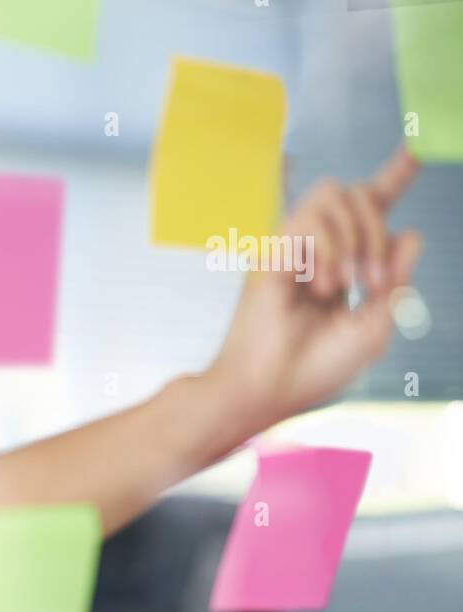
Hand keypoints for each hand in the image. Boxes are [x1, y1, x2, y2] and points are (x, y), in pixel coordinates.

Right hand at [206, 145, 422, 436]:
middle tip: (373, 285)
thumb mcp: (376, 326)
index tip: (417, 148)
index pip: (373, 209)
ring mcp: (293, 245)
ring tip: (345, 286)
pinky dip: (328, 249)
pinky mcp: (273, 247)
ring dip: (355, 237)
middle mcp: (320, 248)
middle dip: (377, 228)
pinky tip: (321, 286)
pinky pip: (310, 217)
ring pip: (335, 192)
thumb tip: (409, 234)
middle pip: (360, 193)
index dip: (396, 176)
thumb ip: (398, 281)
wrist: (272, 386)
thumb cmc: (317, 367)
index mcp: (346, 265)